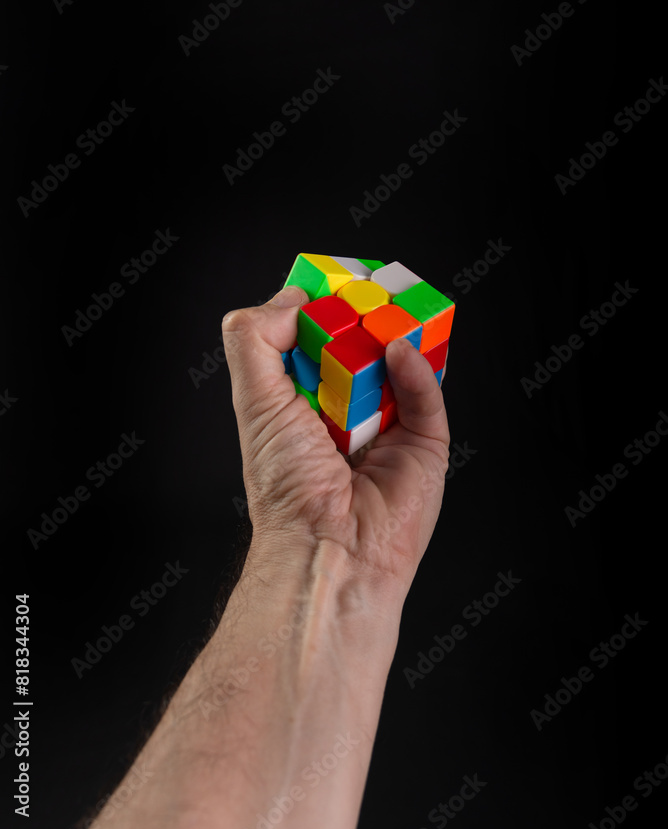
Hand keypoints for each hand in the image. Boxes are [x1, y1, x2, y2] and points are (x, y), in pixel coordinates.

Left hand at [222, 284, 449, 597]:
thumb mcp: (254, 399)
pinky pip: (427, 395)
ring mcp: (388, 426)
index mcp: (302, 402)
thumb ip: (256, 339)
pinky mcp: (425, 443)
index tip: (325, 282)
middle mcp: (346, 411)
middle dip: (363, 318)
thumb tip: (293, 298)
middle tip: (365, 286)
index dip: (320, 309)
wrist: (327, 546)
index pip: (315, 341)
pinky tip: (398, 350)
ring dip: (394, 335)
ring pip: (400, 365)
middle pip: (362, 347)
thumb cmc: (285, 485)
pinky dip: (416, 369)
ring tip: (386, 308)